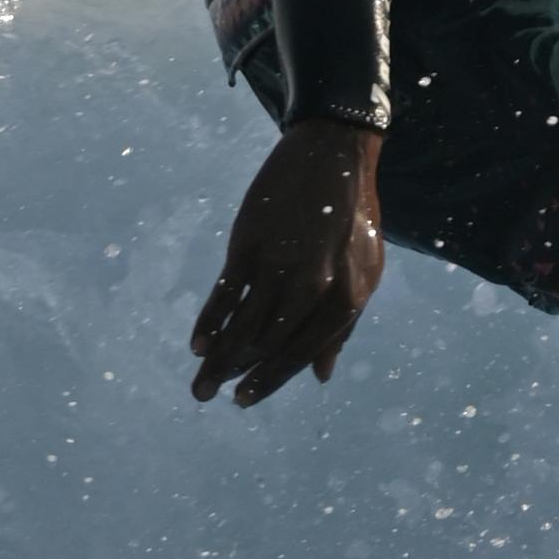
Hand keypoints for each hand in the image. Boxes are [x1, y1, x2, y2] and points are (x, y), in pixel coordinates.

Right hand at [190, 118, 386, 404]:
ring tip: (198, 382)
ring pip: (243, 328)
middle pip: (267, 347)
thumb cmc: (351, 220)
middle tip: (205, 395)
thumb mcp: (361, 274)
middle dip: (235, 376)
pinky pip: (226, 295)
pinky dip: (209, 323)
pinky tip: (197, 343)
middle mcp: (314, 290)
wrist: (334, 158)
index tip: (243, 400)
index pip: (299, 355)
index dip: (269, 381)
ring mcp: (280, 267)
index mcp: (345, 300)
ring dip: (217, 360)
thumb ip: (340, 326)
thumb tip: (322, 375)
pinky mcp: (251, 245)